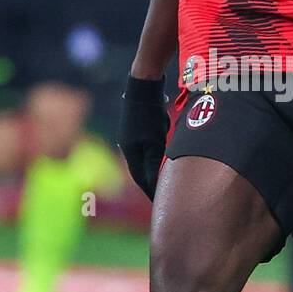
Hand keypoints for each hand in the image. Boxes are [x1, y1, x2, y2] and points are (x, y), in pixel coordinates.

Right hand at [118, 74, 168, 199]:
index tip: (161, 203)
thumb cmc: (149, 115)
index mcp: (131, 153)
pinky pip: (147, 148)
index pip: (142, 179)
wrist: (143, 87)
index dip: (152, 191)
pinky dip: (154, 156)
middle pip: (141, 170)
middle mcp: (128, 146)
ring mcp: (131, 137)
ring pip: (144, 159)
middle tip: (163, 196)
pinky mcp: (137, 128)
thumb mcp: (154, 142)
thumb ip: (154, 165)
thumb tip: (154, 185)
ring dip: (153, 169)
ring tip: (164, 180)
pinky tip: (162, 158)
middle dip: (152, 183)